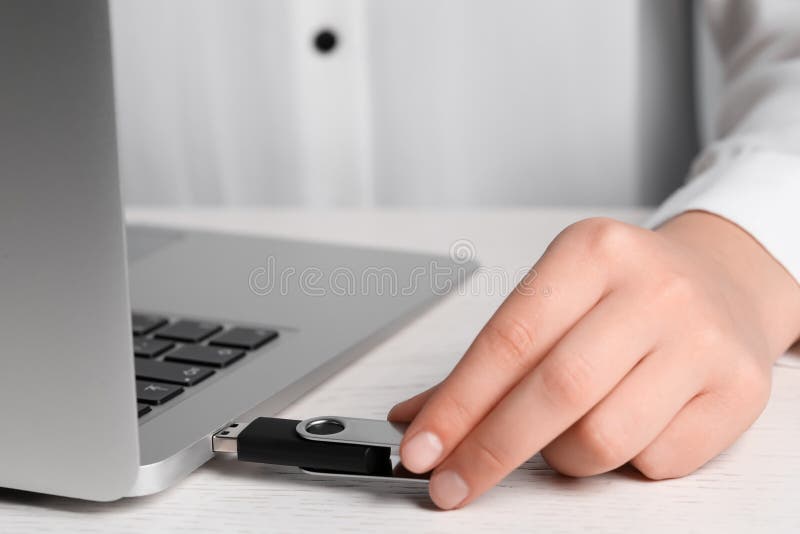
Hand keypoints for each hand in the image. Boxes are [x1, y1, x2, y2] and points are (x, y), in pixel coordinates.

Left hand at [388, 212, 799, 509]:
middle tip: (451, 484)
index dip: (457, 404)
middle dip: (490, 450)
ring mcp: (701, 340)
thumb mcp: (554, 300)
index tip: (421, 449)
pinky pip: (655, 461)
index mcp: (592, 253)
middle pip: (555, 391)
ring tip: (563, 434)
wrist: (721, 281)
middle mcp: (652, 290)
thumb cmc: (622, 295)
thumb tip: (414, 419)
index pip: (509, 339)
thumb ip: (487, 362)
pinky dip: (623, 462)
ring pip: (604, 438)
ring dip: (563, 456)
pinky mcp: (738, 391)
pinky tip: (628, 425)